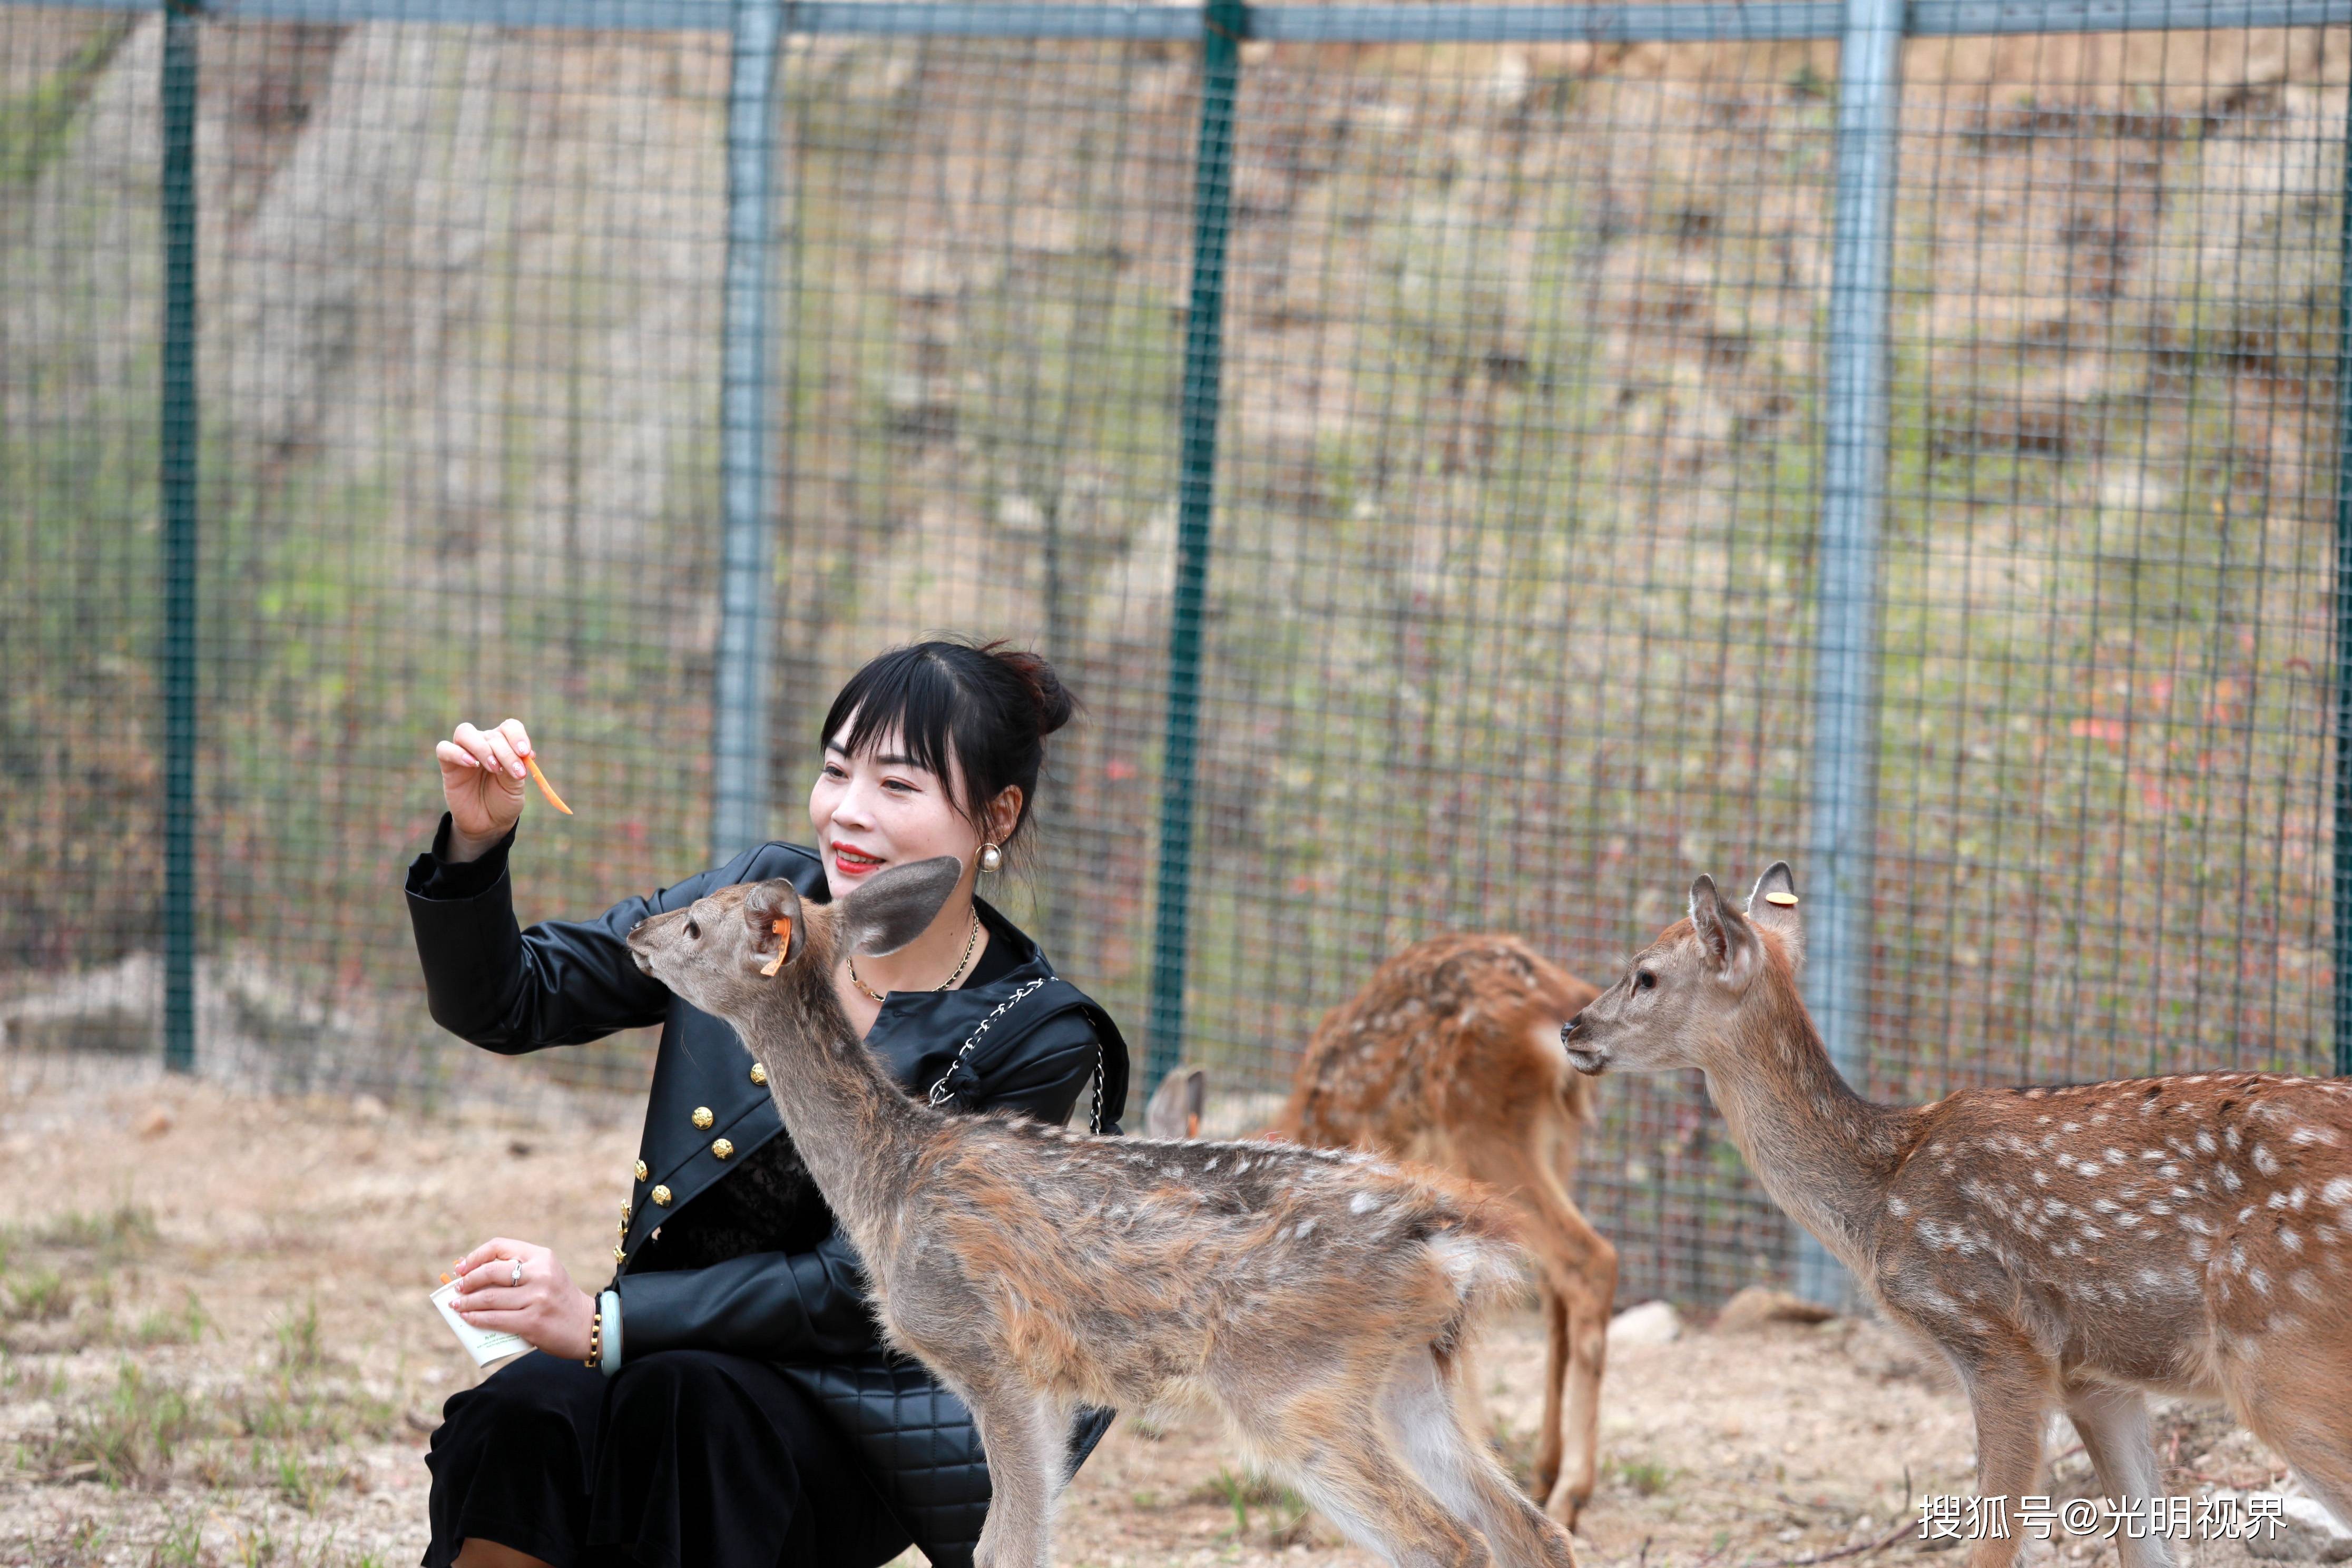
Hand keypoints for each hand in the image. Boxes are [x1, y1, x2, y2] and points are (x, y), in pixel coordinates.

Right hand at [436, 719, 534, 860]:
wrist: (488, 823)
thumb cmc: (504, 801)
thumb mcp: (515, 787)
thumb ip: (516, 768)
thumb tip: (524, 753)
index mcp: (504, 744)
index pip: (509, 727)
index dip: (517, 736)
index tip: (525, 753)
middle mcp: (484, 743)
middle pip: (491, 734)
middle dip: (505, 752)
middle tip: (514, 772)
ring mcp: (465, 752)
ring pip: (464, 732)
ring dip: (482, 748)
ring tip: (494, 768)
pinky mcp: (448, 765)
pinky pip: (444, 749)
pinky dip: (457, 753)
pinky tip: (472, 764)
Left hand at [448, 1236, 595, 1361]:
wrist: (586, 1325)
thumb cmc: (558, 1299)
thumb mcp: (545, 1274)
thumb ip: (518, 1270)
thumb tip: (472, 1273)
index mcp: (542, 1256)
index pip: (499, 1246)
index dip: (475, 1256)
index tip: (461, 1268)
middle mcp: (540, 1274)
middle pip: (490, 1272)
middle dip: (467, 1281)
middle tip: (457, 1289)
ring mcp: (536, 1298)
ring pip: (489, 1298)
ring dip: (466, 1303)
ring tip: (457, 1306)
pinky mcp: (532, 1321)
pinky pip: (495, 1319)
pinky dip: (476, 1319)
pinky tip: (468, 1318)